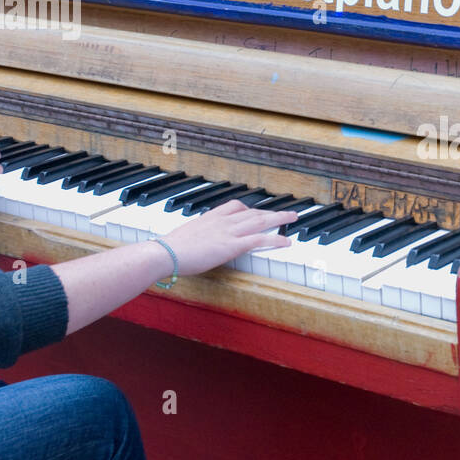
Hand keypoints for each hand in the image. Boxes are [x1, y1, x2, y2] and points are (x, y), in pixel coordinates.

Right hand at [159, 199, 296, 275]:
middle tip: (286, 212)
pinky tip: (286, 241)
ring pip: (260, 221)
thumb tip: (195, 244)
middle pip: (253, 212)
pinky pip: (259, 239)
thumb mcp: (185, 238)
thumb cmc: (170, 249)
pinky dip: (276, 239)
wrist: (165, 252)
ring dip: (280, 219)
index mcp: (210, 217)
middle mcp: (222, 221)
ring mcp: (228, 232)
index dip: (251, 208)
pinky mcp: (232, 245)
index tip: (259, 210)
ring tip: (293, 219)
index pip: (235, 206)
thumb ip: (196, 238)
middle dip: (271, 211)